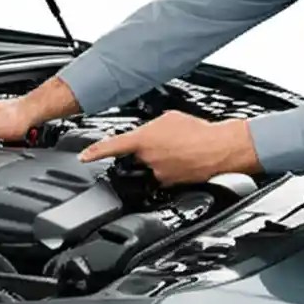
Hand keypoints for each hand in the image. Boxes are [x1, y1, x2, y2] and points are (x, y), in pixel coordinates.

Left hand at [77, 111, 261, 184]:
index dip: (95, 152)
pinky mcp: (171, 185)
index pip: (112, 147)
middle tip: (165, 142)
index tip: (84, 157)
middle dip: (145, 151)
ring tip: (179, 149)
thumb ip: (150, 127)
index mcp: (144, 140)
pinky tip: (185, 159)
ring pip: (151, 167)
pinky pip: (165, 175)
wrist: (220, 149)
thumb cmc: (198, 132)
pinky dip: (172, 167)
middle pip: (135, 157)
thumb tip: (147, 134)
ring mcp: (159, 175)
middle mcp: (148, 160)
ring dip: (161, 159)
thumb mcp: (168, 118)